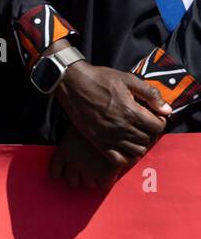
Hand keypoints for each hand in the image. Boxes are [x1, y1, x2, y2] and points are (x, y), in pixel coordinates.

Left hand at [48, 128, 122, 190]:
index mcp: (63, 151)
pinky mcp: (104, 174)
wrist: (114, 122)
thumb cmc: (95, 122)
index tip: (70, 171)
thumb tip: (73, 159)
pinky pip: (103, 185)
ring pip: (88, 184)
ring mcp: (88, 169)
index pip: (55, 172)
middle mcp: (73, 162)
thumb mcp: (77, 129)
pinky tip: (112, 168)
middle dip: (80, 177)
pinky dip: (108, 179)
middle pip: (72, 182)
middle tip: (90, 169)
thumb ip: (73, 145)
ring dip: (95, 178)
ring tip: (102, 166)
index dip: (63, 173)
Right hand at [53, 61, 168, 164]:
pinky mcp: (97, 141)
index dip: (160, 121)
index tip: (154, 116)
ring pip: (137, 151)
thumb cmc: (100, 79)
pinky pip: (118, 159)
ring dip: (140, 143)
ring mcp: (108, 136)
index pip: (158, 126)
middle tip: (144, 123)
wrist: (72, 83)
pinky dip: (126, 157)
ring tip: (135, 133)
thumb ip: (150, 94)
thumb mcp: (128, 79)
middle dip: (151, 132)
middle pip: (148, 139)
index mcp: (130, 111)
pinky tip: (126, 146)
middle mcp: (121, 126)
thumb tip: (166, 110)